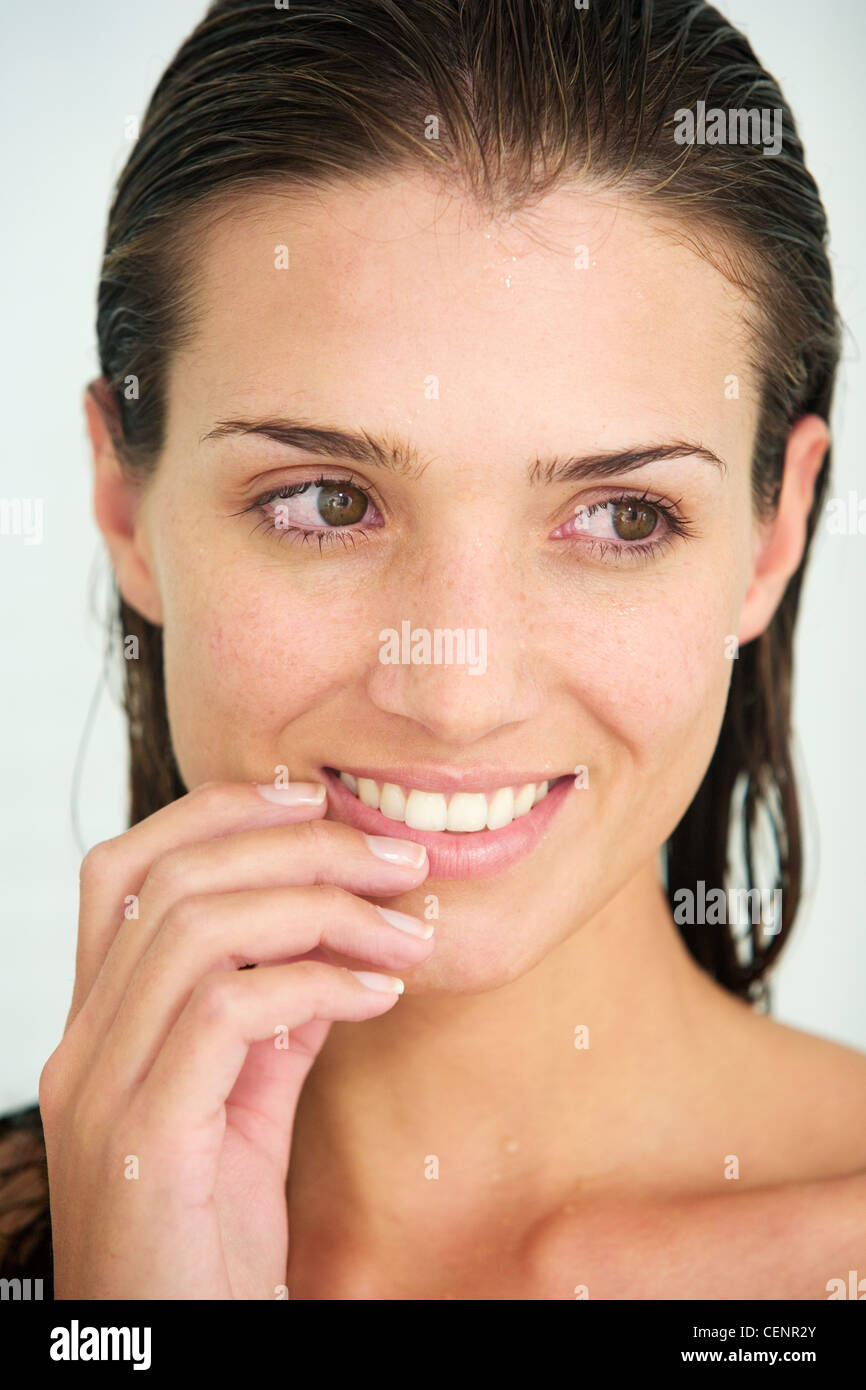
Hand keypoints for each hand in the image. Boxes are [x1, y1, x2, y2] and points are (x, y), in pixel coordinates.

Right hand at [38, 779, 431, 1297]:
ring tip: (407, 925)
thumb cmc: (206, 1244)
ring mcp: (101, 1091)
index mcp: (97, 1026)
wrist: (176, 1359)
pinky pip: (228, 1012)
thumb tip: (327, 935)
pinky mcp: (144, 1141)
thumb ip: (270, 1020)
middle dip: (295, 845)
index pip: (125, 869)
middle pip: (169, 878)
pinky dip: (318, 982)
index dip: (218, 812)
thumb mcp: (242, 1108)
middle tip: (396, 858)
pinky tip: (383, 992)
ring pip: (198, 928)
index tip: (316, 803)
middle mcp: (82, 1045)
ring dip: (323, 906)